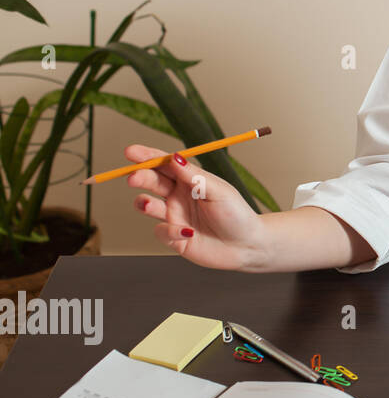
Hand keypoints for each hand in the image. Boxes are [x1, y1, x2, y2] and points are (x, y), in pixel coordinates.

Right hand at [125, 144, 269, 270]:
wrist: (247, 245)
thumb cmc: (237, 214)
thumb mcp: (218, 191)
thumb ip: (195, 176)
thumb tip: (174, 157)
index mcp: (191, 180)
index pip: (165, 164)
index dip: (147, 157)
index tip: (131, 152)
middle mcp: (179, 196)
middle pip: (153, 182)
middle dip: (141, 177)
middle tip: (133, 178)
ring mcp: (175, 216)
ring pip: (148, 205)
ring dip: (144, 203)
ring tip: (147, 203)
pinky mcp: (174, 237)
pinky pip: (161, 232)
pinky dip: (169, 231)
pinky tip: (187, 232)